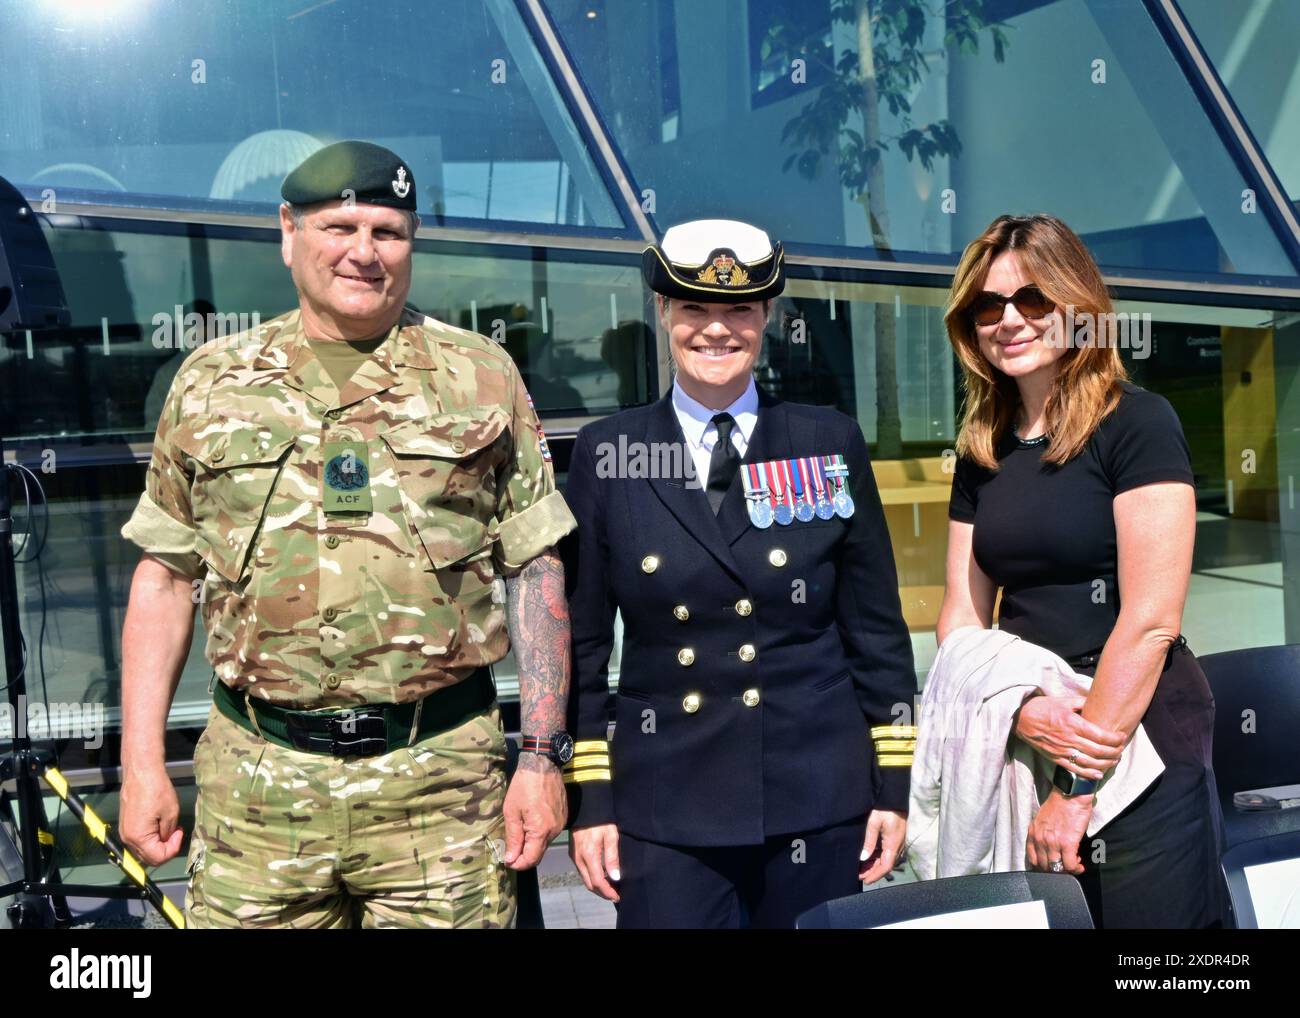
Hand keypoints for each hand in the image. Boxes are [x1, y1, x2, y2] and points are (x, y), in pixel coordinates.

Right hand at [119, 765, 182, 866]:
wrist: (141, 772)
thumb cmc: (157, 790)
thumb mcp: (171, 814)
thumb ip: (168, 834)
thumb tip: (167, 841)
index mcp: (138, 838)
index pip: (158, 858)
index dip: (173, 849)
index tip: (179, 833)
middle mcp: (127, 838)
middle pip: (149, 857)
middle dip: (166, 849)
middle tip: (176, 833)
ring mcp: (125, 832)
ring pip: (144, 849)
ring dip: (159, 843)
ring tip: (170, 828)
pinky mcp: (126, 824)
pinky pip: (139, 839)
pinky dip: (151, 837)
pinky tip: (160, 824)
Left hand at [502, 755, 566, 869]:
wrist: (542, 765)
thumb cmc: (524, 786)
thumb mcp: (511, 812)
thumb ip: (513, 838)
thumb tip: (511, 858)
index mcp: (541, 831)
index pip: (531, 859)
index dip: (518, 864)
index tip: (507, 860)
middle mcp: (554, 830)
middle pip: (539, 853)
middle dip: (524, 855)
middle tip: (510, 849)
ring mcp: (561, 823)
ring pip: (545, 843)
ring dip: (532, 843)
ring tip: (519, 832)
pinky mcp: (563, 816)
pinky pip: (551, 832)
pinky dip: (540, 833)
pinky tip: (530, 822)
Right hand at [569, 823, 620, 901]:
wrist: (585, 807)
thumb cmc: (601, 819)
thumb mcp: (611, 835)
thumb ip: (613, 857)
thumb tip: (616, 877)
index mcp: (589, 855)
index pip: (598, 882)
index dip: (608, 892)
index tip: (618, 897)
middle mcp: (579, 859)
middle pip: (590, 884)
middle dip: (603, 893)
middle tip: (615, 895)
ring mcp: (575, 857)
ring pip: (585, 879)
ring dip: (597, 886)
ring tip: (611, 888)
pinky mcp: (573, 854)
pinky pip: (582, 871)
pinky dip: (592, 878)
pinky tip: (602, 876)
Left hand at [860, 809, 905, 883]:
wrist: (893, 798)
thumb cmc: (884, 808)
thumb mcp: (874, 822)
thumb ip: (869, 841)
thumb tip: (864, 858)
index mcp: (893, 844)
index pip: (886, 866)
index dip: (875, 875)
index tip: (865, 880)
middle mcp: (897, 846)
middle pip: (885, 865)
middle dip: (872, 872)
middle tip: (859, 876)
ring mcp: (896, 843)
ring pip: (885, 860)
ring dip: (874, 866)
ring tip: (860, 869)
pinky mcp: (894, 840)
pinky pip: (886, 853)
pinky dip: (876, 858)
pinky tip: (867, 859)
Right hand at [1014, 694, 1125, 779]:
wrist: (1019, 718)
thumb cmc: (1041, 707)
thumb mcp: (1062, 700)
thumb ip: (1081, 703)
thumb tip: (1096, 703)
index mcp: (1072, 722)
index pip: (1100, 735)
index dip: (1115, 738)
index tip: (1122, 737)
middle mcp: (1069, 738)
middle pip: (1098, 750)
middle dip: (1114, 752)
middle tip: (1121, 750)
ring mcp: (1062, 750)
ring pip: (1089, 762)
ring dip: (1105, 764)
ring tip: (1114, 761)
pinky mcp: (1055, 758)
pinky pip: (1075, 769)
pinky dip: (1089, 774)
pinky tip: (1099, 774)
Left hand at [1026, 788, 1092, 874]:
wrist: (1070, 794)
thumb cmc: (1059, 804)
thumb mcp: (1041, 819)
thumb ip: (1041, 833)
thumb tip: (1048, 848)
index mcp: (1033, 833)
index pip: (1033, 859)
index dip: (1043, 867)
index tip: (1052, 867)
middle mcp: (1040, 839)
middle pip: (1045, 866)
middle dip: (1055, 870)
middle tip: (1065, 866)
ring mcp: (1053, 842)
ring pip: (1057, 868)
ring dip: (1067, 870)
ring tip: (1074, 864)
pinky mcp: (1068, 843)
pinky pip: (1069, 865)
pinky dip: (1075, 868)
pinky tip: (1079, 865)